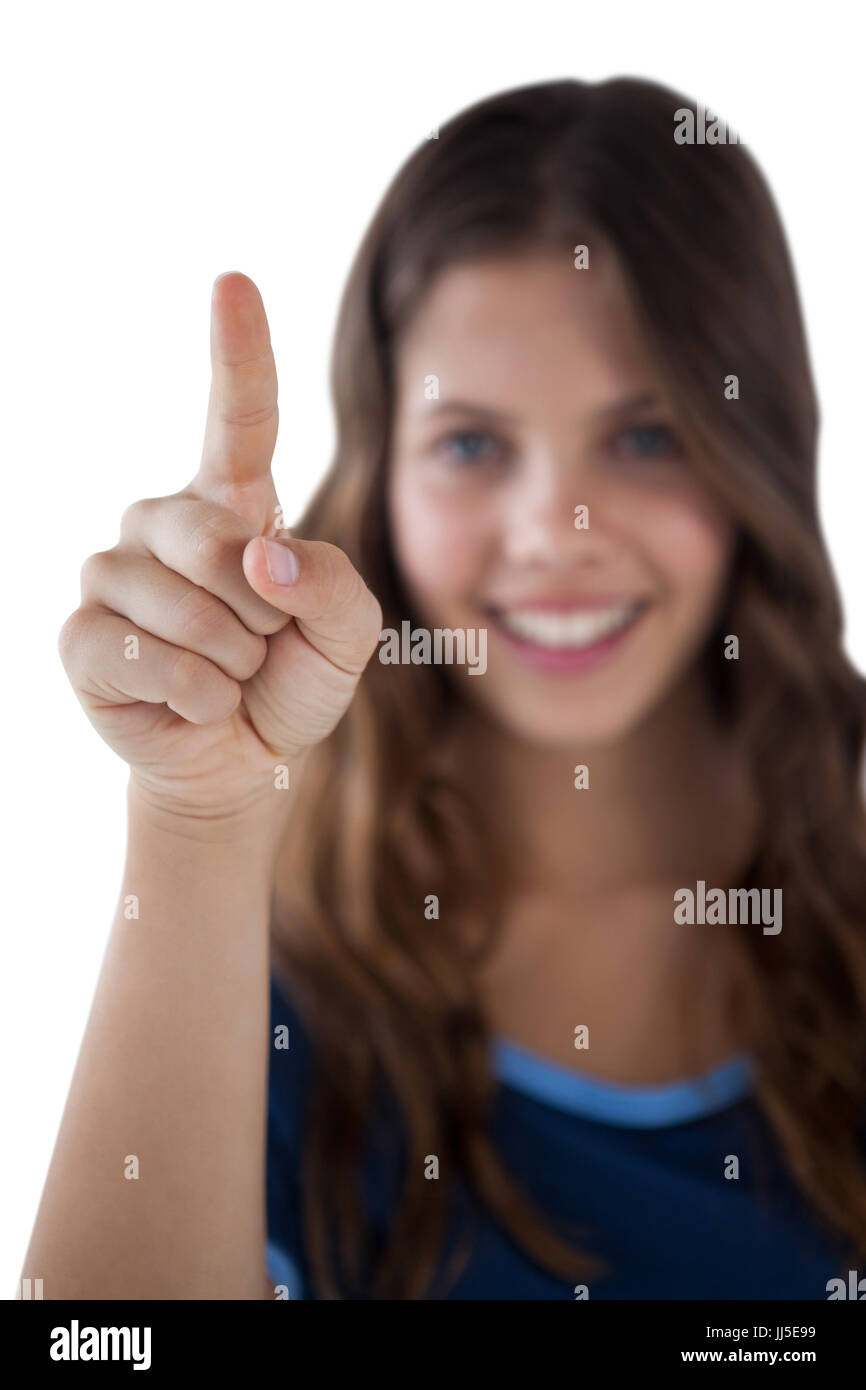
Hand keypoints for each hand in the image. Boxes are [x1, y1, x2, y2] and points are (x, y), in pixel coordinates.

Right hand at [58, 272, 381, 821]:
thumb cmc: (291, 680)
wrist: (244, 760)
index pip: (236, 416)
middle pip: (218, 539)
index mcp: (230, 503)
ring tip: (226, 676)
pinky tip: (194, 702)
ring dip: (232, 660)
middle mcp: (161, 523)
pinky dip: (194, 693)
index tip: (233, 282)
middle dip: (264, 615)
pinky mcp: (82, 636)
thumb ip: (332, 584)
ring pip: (186, 606)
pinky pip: (146, 655)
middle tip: (259, 645)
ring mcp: (112, 574)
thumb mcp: (348, 634)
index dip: (237, 351)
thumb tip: (259, 557)